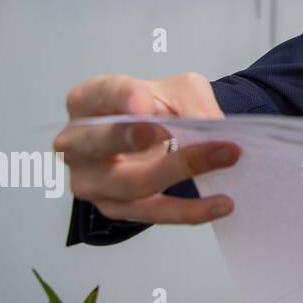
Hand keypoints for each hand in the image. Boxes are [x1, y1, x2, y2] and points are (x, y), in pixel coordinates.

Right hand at [54, 72, 238, 225]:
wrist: (162, 136)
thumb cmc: (159, 108)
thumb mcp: (179, 90)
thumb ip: (191, 103)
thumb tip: (209, 128)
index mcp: (89, 101)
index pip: (103, 94)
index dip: (123, 98)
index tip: (145, 104)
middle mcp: (79, 142)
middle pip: (101, 142)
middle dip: (134, 138)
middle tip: (170, 133)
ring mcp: (91, 180)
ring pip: (130, 184)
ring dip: (180, 171)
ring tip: (224, 158)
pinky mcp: (114, 208)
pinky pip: (152, 212)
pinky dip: (189, 210)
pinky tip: (221, 203)